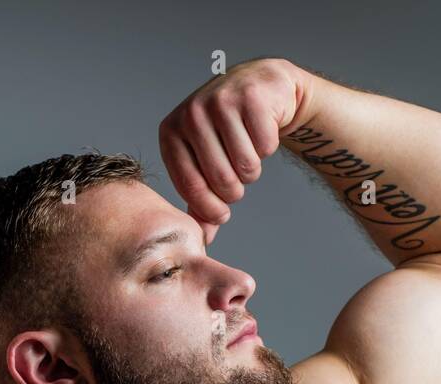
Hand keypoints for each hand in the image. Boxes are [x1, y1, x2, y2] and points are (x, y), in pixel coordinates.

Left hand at [159, 57, 304, 244]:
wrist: (262, 87)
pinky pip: (266, 146)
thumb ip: (201, 201)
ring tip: (248, 153)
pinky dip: (269, 147)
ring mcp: (221, 100)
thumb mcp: (205, 163)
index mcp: (171, 132)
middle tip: (237, 179)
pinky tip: (261, 130)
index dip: (211, 209)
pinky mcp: (251, 96)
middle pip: (221, 179)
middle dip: (235, 190)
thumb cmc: (228, 133)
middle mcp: (191, 113)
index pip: (190, 186)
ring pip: (245, 164)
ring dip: (253, 170)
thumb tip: (203, 239)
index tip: (222, 215)